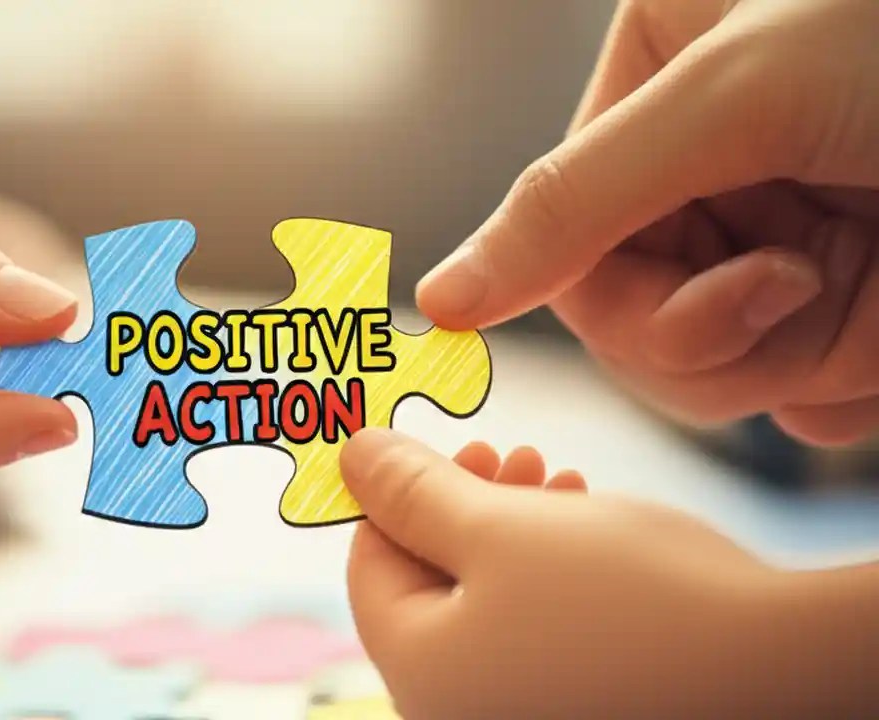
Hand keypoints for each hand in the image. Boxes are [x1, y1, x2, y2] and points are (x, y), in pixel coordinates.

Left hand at [342, 429, 794, 718]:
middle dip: (466, 504)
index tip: (448, 439)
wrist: (782, 667)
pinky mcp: (582, 706)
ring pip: (490, 599)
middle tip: (512, 454)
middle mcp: (462, 712)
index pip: (369, 567)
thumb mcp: (499, 527)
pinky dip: (552, 570)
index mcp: (422, 678)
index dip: (397, 490)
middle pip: (431, 584)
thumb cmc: (631, 594)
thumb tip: (349, 456)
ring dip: (514, 526)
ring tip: (561, 481)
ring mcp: (524, 714)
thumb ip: (410, 492)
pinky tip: (590, 525)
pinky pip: (540, 630)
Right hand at [416, 0, 878, 445]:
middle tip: (809, 283)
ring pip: (710, 361)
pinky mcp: (837, 294)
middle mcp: (697, 163)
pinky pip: (785, 388)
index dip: (630, 298)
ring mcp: (767, 231)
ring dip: (798, 352)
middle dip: (719, 328)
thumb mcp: (733, 95)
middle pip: (629, 310)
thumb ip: (574, 200)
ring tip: (876, 280)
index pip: (567, 236)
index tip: (746, 292)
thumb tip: (441, 301)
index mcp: (651, 82)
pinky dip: (833, 385)